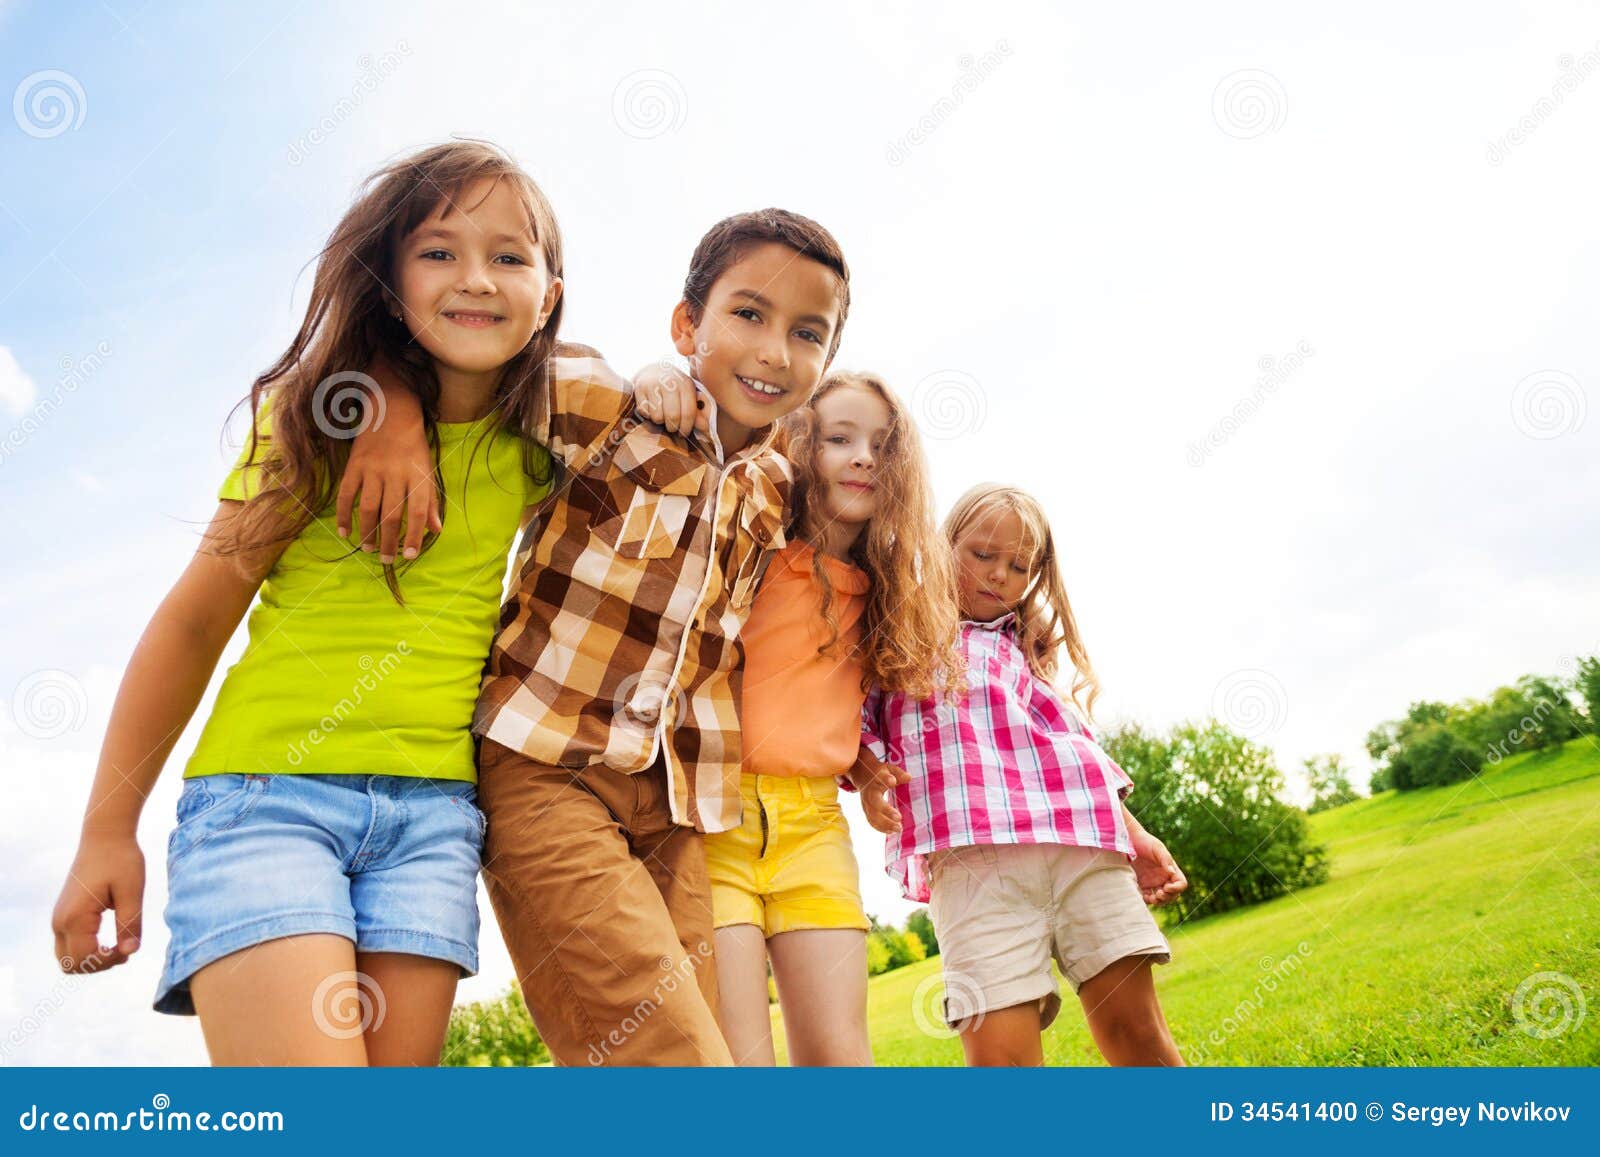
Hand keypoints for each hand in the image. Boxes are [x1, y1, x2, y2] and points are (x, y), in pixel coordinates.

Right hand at [52, 833, 145, 973]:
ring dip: (91, 960)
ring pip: (67, 957)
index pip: (86, 958)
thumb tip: (130, 952)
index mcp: (75, 917)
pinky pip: (69, 945)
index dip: (109, 960)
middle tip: (125, 950)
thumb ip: (130, 924)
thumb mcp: (132, 892)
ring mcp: (58, 918)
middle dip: (98, 965)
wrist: (105, 836)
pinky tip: (110, 941)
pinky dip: (87, 950)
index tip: (130, 948)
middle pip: (70, 964)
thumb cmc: (121, 860)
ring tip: (119, 947)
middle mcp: (60, 921)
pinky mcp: (64, 915)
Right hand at [336, 387, 438, 563]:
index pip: (418, 512)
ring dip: (367, 532)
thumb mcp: (427, 471)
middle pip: (392, 514)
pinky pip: (346, 494)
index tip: (409, 555)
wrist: (391, 412)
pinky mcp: (354, 465)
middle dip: (388, 541)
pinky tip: (344, 532)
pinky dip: (343, 514)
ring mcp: (373, 469)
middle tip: (386, 559)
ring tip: (367, 548)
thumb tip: (435, 530)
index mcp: (418, 476)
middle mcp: (396, 474)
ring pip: (368, 507)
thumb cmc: (413, 447)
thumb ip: (430, 502)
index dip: (414, 535)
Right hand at [633, 360, 707, 436]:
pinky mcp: (639, 388)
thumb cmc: (675, 388)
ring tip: (662, 415)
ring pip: (657, 416)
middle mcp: (670, 382)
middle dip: (672, 427)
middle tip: (672, 427)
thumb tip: (705, 428)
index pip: (688, 413)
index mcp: (686, 384)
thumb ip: (696, 412)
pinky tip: (652, 408)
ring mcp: (653, 384)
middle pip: (672, 416)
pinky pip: (644, 412)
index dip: (686, 427)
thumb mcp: (688, 396)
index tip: (684, 433)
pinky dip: (648, 414)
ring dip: (659, 421)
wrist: (654, 371)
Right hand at [846, 748, 909, 834]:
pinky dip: (881, 828)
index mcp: (876, 779)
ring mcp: (866, 803)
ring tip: (899, 828)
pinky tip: (891, 831)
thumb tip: (909, 777)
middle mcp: (870, 792)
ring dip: (885, 823)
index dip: (886, 779)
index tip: (893, 781)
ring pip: (873, 815)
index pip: (881, 778)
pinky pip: (872, 821)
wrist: (862, 775)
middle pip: (875, 802)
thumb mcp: (889, 769)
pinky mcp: (866, 811)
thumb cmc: (880, 773)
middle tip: (899, 818)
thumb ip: (899, 773)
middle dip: (886, 811)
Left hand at [1128, 826, 1186, 905]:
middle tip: (1158, 894)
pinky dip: (1148, 900)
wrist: (1129, 841)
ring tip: (1151, 897)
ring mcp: (1154, 882)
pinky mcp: (1143, 884)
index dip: (1177, 889)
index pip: (1181, 884)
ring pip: (1162, 898)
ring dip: (1158, 901)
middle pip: (1173, 894)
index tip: (1166, 887)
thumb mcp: (1157, 848)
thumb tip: (1172, 873)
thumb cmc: (1145, 841)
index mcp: (1171, 869)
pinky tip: (1144, 896)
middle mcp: (1164, 877)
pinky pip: (1148, 897)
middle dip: (1167, 897)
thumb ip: (1165, 860)